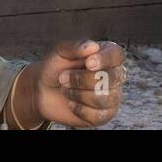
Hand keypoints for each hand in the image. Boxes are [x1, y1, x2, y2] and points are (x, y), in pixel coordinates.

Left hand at [9, 40, 126, 128]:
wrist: (45, 90)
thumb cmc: (56, 67)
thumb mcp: (60, 52)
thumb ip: (75, 47)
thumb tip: (93, 46)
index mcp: (106, 54)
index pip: (117, 54)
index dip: (105, 59)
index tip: (88, 63)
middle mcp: (114, 75)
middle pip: (111, 78)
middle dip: (82, 79)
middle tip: (63, 78)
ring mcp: (112, 96)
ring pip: (103, 98)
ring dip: (78, 93)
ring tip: (65, 89)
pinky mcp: (105, 115)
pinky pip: (97, 115)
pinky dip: (78, 108)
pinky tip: (70, 102)